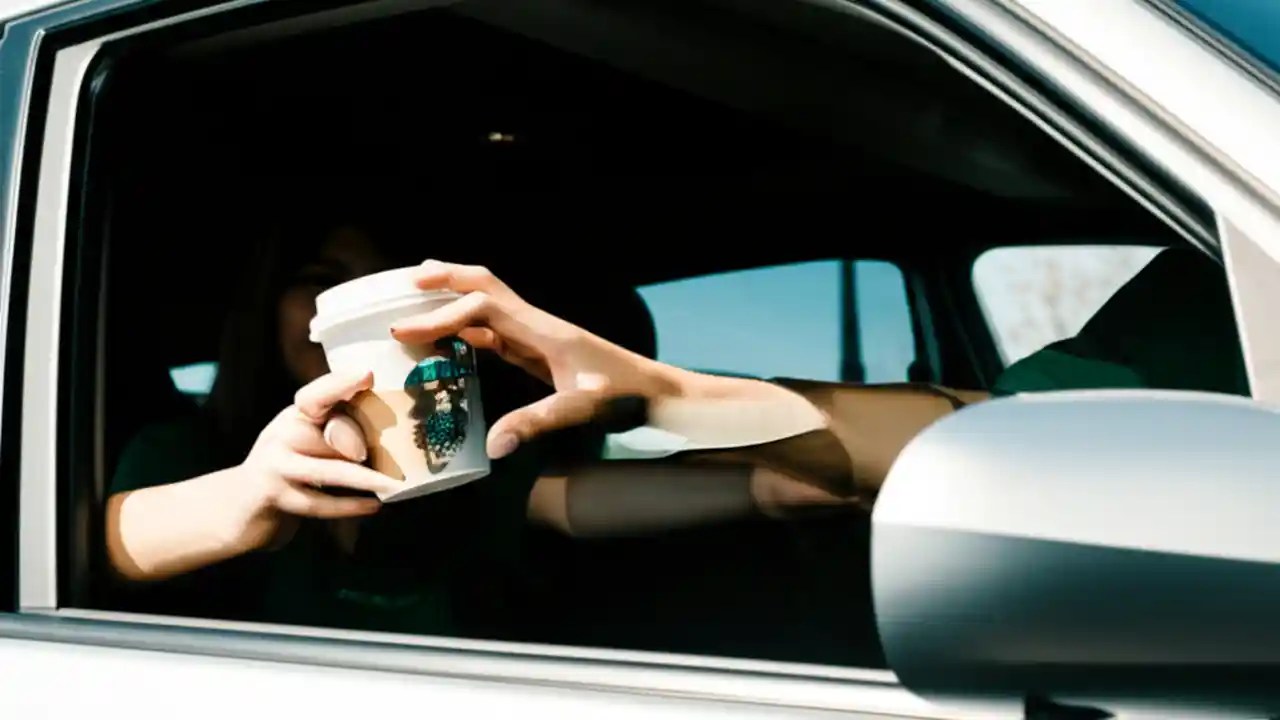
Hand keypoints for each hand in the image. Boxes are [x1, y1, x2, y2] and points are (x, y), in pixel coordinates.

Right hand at [232, 370, 403, 551]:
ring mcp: (275, 465)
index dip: (340, 384)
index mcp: (297, 416)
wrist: (240, 508)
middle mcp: (282, 434)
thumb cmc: (292, 470)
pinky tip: (374, 506)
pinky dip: (348, 506)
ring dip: (364, 478)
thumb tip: (391, 431)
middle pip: (331, 435)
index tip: (368, 376)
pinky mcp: (273, 496)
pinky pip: (318, 502)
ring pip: (329, 470)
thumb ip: (339, 432)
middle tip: (396, 458)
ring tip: (395, 484)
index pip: (316, 395)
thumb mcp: (309, 442)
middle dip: (363, 445)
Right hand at [390, 261, 682, 458]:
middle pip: (485, 286)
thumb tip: (493, 445)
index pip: (482, 309)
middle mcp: (539, 326)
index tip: (404, 331)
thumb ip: (538, 422)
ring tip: (417, 300)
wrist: (659, 394)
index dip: (441, 317)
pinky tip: (453, 340)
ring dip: (454, 300)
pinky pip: (498, 332)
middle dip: (445, 280)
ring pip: (489, 305)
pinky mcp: (542, 354)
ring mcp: (540, 337)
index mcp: (544, 331)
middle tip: (404, 284)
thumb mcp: (582, 409)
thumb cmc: (627, 397)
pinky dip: (470, 329)